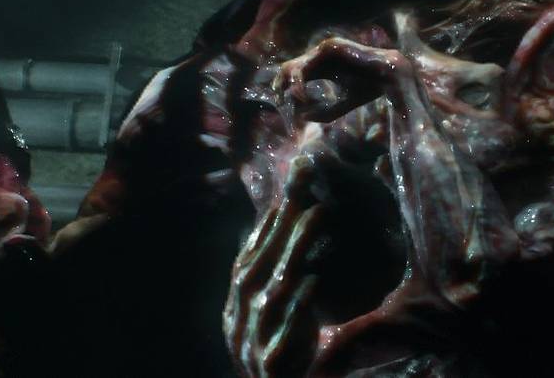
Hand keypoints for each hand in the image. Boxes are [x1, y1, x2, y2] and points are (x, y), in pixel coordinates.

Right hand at [224, 154, 324, 377]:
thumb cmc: (285, 368)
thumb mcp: (274, 327)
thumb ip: (273, 293)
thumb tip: (279, 248)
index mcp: (235, 316)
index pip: (245, 265)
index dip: (262, 232)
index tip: (284, 199)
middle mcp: (238, 329)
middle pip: (254, 271)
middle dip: (279, 229)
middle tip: (304, 194)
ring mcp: (251, 349)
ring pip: (269, 294)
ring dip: (294, 251)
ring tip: (318, 218)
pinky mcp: (271, 369)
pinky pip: (282, 333)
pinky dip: (296, 306)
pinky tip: (312, 280)